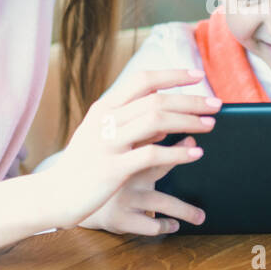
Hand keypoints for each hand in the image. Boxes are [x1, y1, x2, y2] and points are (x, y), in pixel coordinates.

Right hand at [41, 69, 217, 231]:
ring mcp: (108, 144)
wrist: (53, 195)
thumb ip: (131, 125)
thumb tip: (166, 121)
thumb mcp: (103, 137)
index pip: (143, 80)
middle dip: (191, 100)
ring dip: (189, 121)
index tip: (198, 74)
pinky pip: (151, 156)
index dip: (172, 75)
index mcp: (104, 108)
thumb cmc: (83, 166)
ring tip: (211, 125)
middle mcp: (105, 120)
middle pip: (156, 100)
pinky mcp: (112, 169)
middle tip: (216, 104)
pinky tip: (196, 154)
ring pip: (156, 121)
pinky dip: (177, 153)